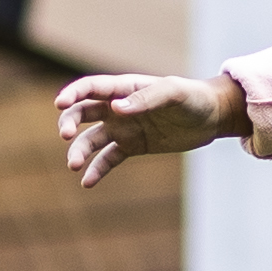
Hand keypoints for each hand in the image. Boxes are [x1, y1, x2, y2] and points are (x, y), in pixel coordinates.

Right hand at [56, 71, 238, 184]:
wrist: (211, 117)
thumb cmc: (193, 98)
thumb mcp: (173, 93)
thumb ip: (146, 98)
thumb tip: (116, 108)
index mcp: (125, 88)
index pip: (91, 88)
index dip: (73, 94)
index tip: (59, 104)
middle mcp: (118, 107)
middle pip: (82, 113)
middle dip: (69, 123)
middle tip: (66, 137)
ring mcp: (123, 128)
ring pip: (92, 140)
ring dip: (79, 151)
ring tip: (74, 167)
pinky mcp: (132, 147)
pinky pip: (108, 159)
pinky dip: (97, 170)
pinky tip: (87, 182)